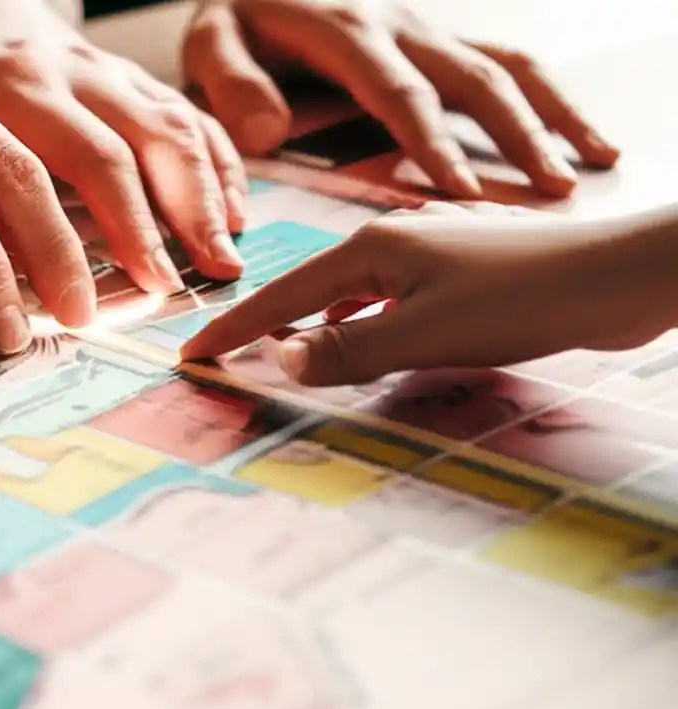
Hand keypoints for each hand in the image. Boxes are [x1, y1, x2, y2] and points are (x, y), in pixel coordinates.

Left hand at [0, 0, 248, 291]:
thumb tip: (11, 292)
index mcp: (15, 87)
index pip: (92, 160)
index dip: (127, 228)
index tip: (151, 286)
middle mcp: (72, 71)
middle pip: (150, 139)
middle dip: (187, 213)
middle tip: (211, 275)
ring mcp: (110, 69)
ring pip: (178, 123)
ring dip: (210, 193)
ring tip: (227, 256)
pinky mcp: (133, 75)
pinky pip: (190, 113)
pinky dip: (218, 164)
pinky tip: (234, 213)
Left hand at [181, 0, 619, 197]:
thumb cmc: (237, 19)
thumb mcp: (212, 42)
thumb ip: (233, 85)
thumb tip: (267, 134)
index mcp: (345, 30)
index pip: (398, 91)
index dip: (431, 141)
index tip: (459, 190)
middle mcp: (399, 25)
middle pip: (472, 76)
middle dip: (515, 134)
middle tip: (548, 189)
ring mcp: (426, 30)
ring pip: (503, 66)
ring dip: (550, 114)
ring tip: (590, 163)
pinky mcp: (438, 38)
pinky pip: (503, 61)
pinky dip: (547, 98)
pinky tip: (578, 135)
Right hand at [181, 202, 677, 385]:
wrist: (614, 278)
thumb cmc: (518, 299)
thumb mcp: (422, 334)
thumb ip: (348, 350)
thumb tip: (280, 363)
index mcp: (371, 249)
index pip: (282, 295)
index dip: (234, 327)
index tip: (191, 354)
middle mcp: (391, 245)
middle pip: (309, 293)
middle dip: (266, 329)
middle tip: (225, 364)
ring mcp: (425, 261)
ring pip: (350, 302)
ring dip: (316, 335)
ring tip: (281, 367)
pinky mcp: (456, 282)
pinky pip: (386, 309)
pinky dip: (362, 334)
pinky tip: (365, 355)